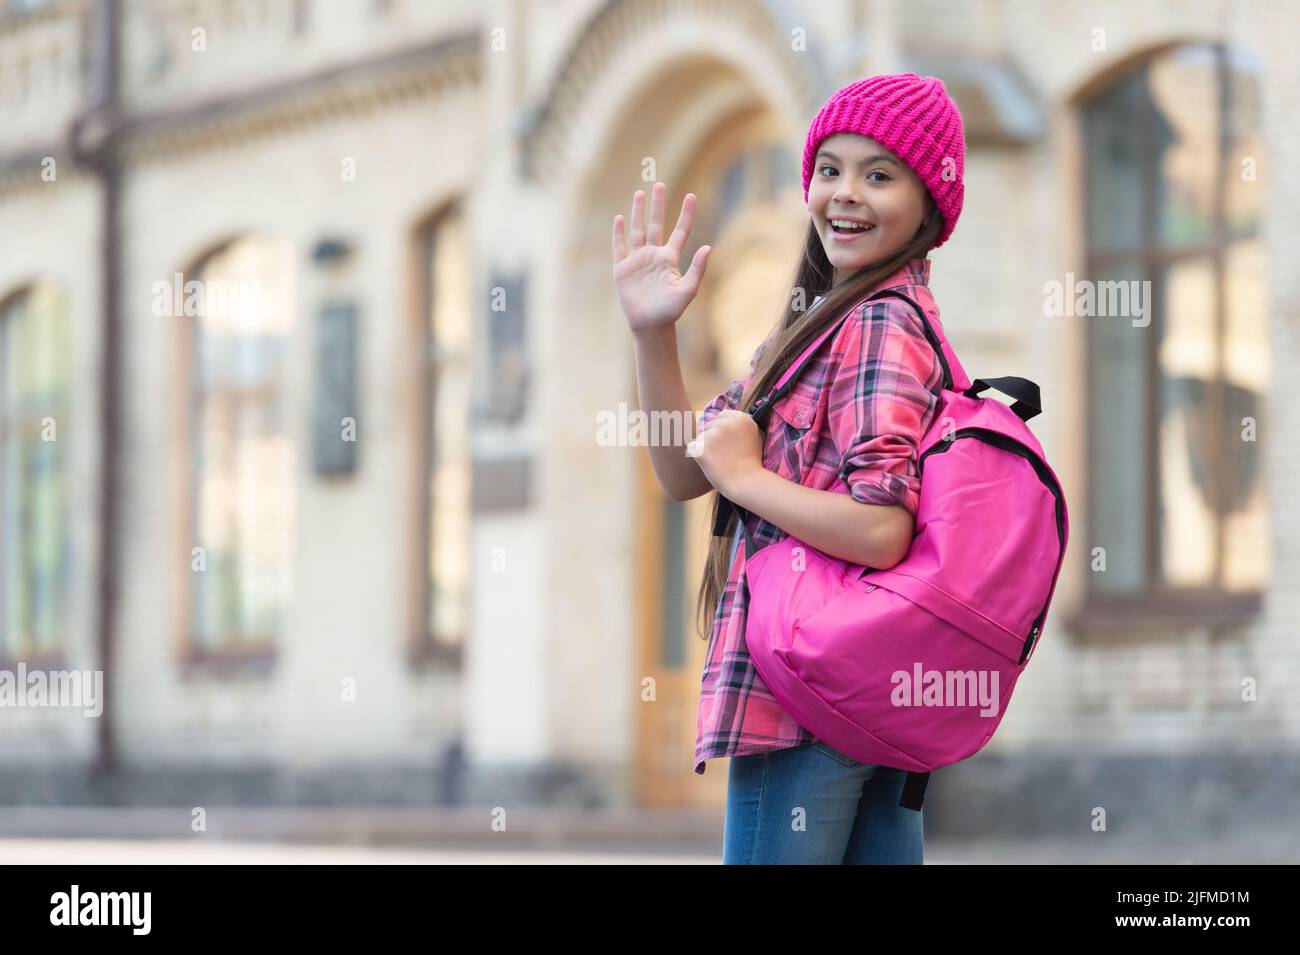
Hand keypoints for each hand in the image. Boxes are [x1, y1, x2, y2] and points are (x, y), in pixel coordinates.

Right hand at [612, 182, 711, 332]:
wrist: (650, 325)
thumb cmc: (670, 311)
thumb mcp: (688, 290)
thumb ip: (697, 269)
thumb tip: (708, 247)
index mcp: (670, 259)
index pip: (680, 231)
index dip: (686, 214)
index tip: (691, 196)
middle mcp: (654, 255)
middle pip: (656, 224)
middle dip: (658, 205)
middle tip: (659, 184)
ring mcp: (638, 261)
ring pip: (638, 231)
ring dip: (638, 212)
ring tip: (639, 193)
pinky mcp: (623, 269)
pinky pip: (620, 247)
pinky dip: (618, 233)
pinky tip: (619, 218)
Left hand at [687, 409, 763, 499]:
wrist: (746, 483)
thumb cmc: (752, 462)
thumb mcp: (755, 436)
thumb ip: (740, 425)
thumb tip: (723, 416)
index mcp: (740, 417)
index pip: (721, 416)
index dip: (723, 431)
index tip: (730, 444)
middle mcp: (725, 422)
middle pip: (709, 426)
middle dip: (714, 438)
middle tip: (726, 454)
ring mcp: (712, 434)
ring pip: (700, 437)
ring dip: (706, 447)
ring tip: (720, 461)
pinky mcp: (700, 447)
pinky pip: (692, 448)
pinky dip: (698, 456)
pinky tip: (711, 465)